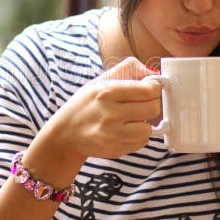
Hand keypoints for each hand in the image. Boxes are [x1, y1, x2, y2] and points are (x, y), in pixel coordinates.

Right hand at [39, 56, 161, 163]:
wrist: (65, 135)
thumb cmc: (84, 106)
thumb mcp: (99, 81)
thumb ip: (127, 70)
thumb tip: (152, 74)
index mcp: (106, 92)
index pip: (147, 90)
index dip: (154, 89)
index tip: (150, 89)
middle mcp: (110, 113)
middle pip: (152, 108)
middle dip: (151, 105)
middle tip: (141, 104)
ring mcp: (113, 134)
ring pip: (148, 128)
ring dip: (144, 123)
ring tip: (132, 119)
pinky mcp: (116, 149)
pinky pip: (141, 142)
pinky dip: (138, 136)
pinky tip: (126, 130)